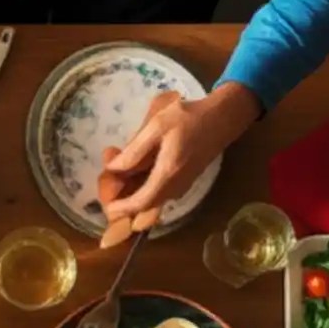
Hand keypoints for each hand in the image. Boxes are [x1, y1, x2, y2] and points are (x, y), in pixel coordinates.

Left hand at [102, 83, 259, 229]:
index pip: (141, 202)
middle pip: (144, 206)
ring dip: (132, 192)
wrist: (221, 119)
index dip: (122, 209)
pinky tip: (134, 168)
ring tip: (117, 170)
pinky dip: (143, 186)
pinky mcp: (183, 182)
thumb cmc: (189, 118)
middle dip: (123, 200)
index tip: (106, 206)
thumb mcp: (157, 126)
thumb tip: (114, 169)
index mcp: (168, 174)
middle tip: (109, 180)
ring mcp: (181, 186)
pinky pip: (159, 192)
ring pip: (151, 199)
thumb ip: (135, 150)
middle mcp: (175, 186)